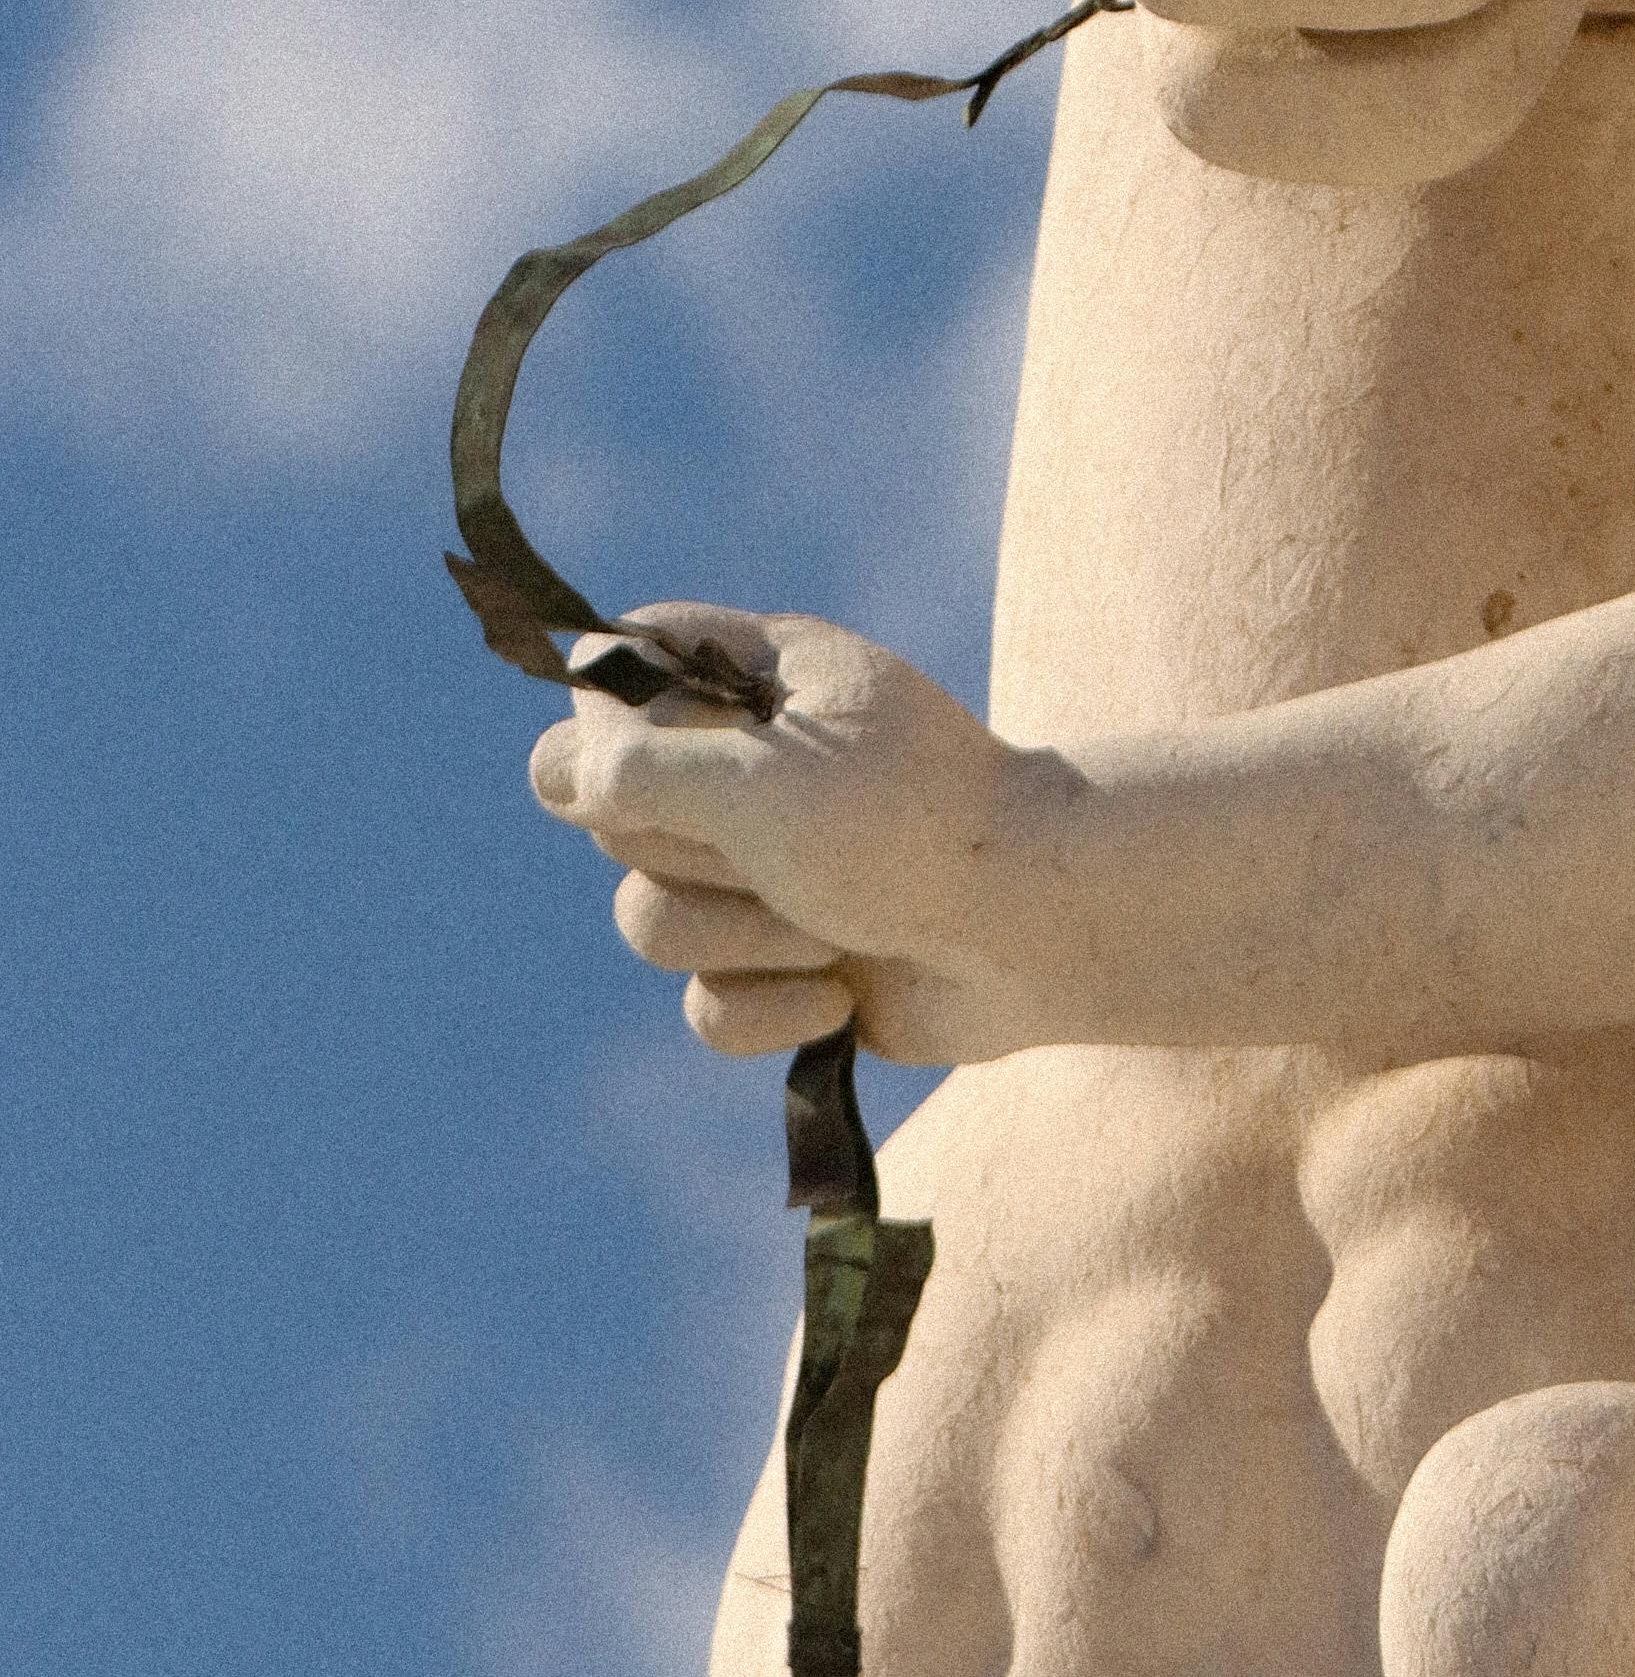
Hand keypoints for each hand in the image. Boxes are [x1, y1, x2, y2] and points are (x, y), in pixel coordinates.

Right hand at [527, 609, 1061, 1066]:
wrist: (1044, 935)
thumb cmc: (915, 828)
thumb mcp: (766, 782)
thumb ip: (644, 770)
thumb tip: (548, 768)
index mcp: (761, 681)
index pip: (620, 666)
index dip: (606, 719)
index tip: (636, 763)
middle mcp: (755, 768)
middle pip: (613, 819)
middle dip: (689, 860)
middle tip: (774, 853)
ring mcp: (767, 868)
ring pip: (647, 921)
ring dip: (736, 941)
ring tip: (826, 929)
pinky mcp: (784, 963)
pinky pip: (703, 1004)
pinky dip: (767, 1009)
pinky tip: (843, 996)